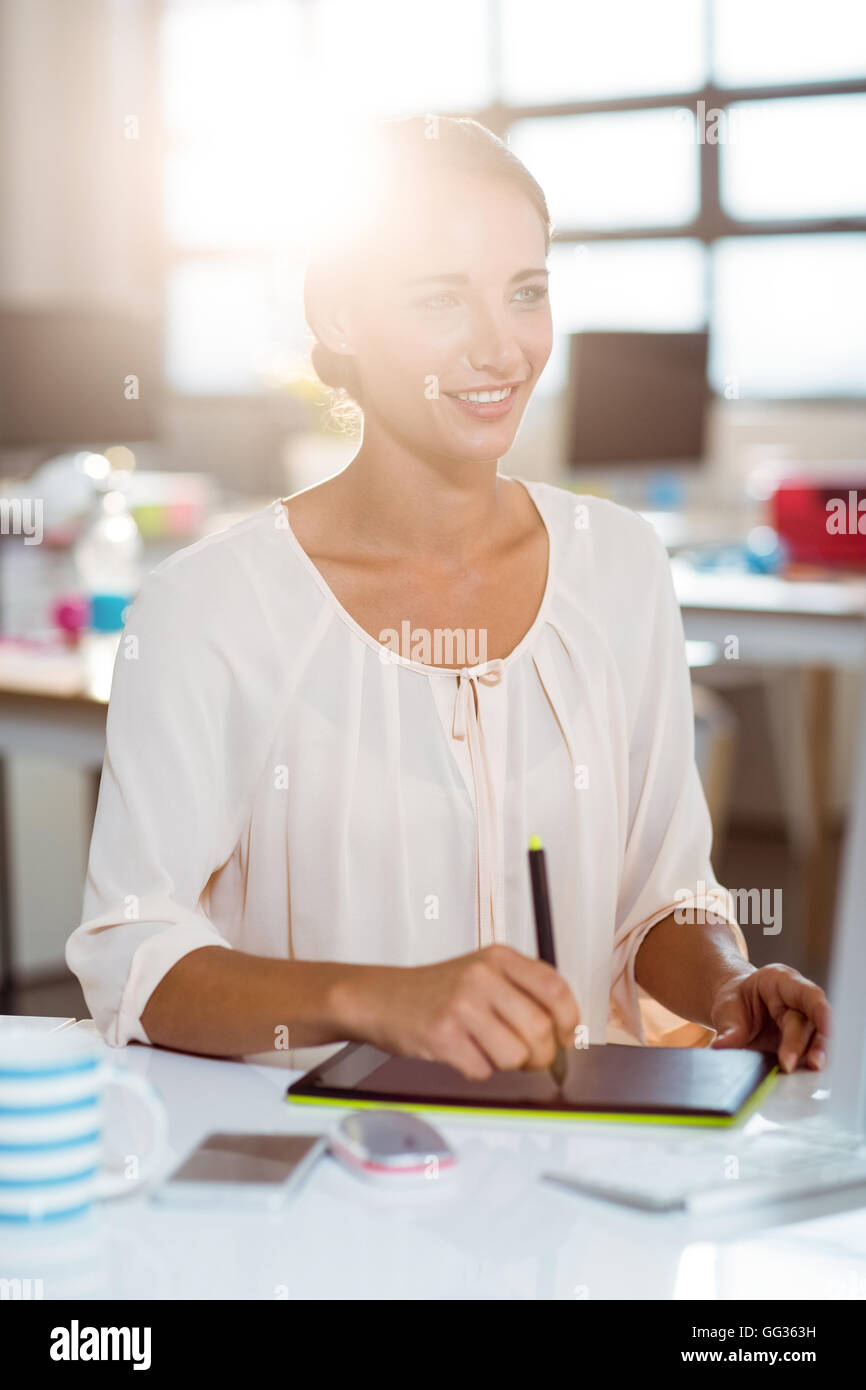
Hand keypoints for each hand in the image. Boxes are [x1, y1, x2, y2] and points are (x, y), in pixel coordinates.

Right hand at [338, 944, 580, 1080]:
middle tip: (529, 1058)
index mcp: (499, 957)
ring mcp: (461, 1005)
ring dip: (507, 1064)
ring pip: (515, 1055)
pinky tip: (463, 1052)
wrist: (381, 997)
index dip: (568, 1021)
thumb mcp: (483, 972)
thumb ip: (523, 992)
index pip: (556, 989)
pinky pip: (483, 1070)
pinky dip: (478, 1070)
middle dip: (540, 1056)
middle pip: (540, 1029)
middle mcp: (482, 976)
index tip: (564, 1037)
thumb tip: (565, 1033)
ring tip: (487, 1050)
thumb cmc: (437, 990)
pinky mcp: (443, 1035)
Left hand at [709, 964, 830, 1072]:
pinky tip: (804, 1080)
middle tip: (787, 1064)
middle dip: (800, 1044)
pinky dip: (806, 1068)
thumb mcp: (726, 1009)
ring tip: (807, 1073)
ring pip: (815, 1042)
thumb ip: (728, 1028)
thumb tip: (722, 1046)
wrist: (735, 1010)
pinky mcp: (802, 1046)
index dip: (820, 1011)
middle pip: (807, 1023)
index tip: (825, 1027)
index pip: (808, 994)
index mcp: (781, 982)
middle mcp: (798, 1003)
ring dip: (813, 1058)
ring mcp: (803, 1025)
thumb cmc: (735, 1002)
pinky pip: (807, 1056)